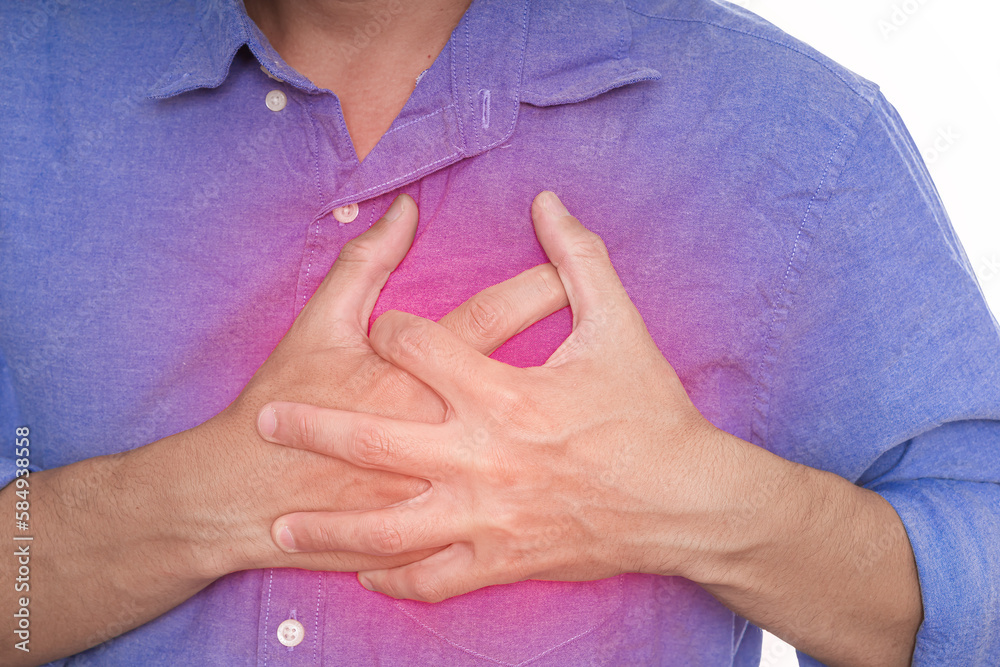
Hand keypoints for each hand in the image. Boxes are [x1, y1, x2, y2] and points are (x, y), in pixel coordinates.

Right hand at [175, 193, 568, 577]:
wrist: (245, 500)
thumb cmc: (283, 403)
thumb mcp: (318, 326)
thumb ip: (364, 264)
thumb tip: (406, 209)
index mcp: (418, 378)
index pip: (492, 317)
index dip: (536, 286)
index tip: (570, 271)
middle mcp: (442, 435)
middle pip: (524, 382)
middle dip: (574, 353)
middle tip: (611, 328)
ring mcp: (446, 493)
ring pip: (528, 460)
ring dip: (568, 427)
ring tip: (603, 402)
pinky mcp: (440, 536)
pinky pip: (503, 520)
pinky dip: (541, 501)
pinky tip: (570, 482)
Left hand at [257, 191, 732, 600]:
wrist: (688, 504)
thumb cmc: (652, 413)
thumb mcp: (619, 325)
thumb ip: (579, 258)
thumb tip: (547, 200)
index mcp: (504, 393)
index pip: (420, 345)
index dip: (394, 328)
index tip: (385, 326)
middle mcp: (482, 458)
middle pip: (375, 441)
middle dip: (314, 429)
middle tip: (266, 422)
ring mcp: (488, 518)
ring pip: (390, 530)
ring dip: (330, 531)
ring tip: (281, 530)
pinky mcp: (503, 560)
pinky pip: (435, 579)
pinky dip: (398, 578)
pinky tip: (369, 571)